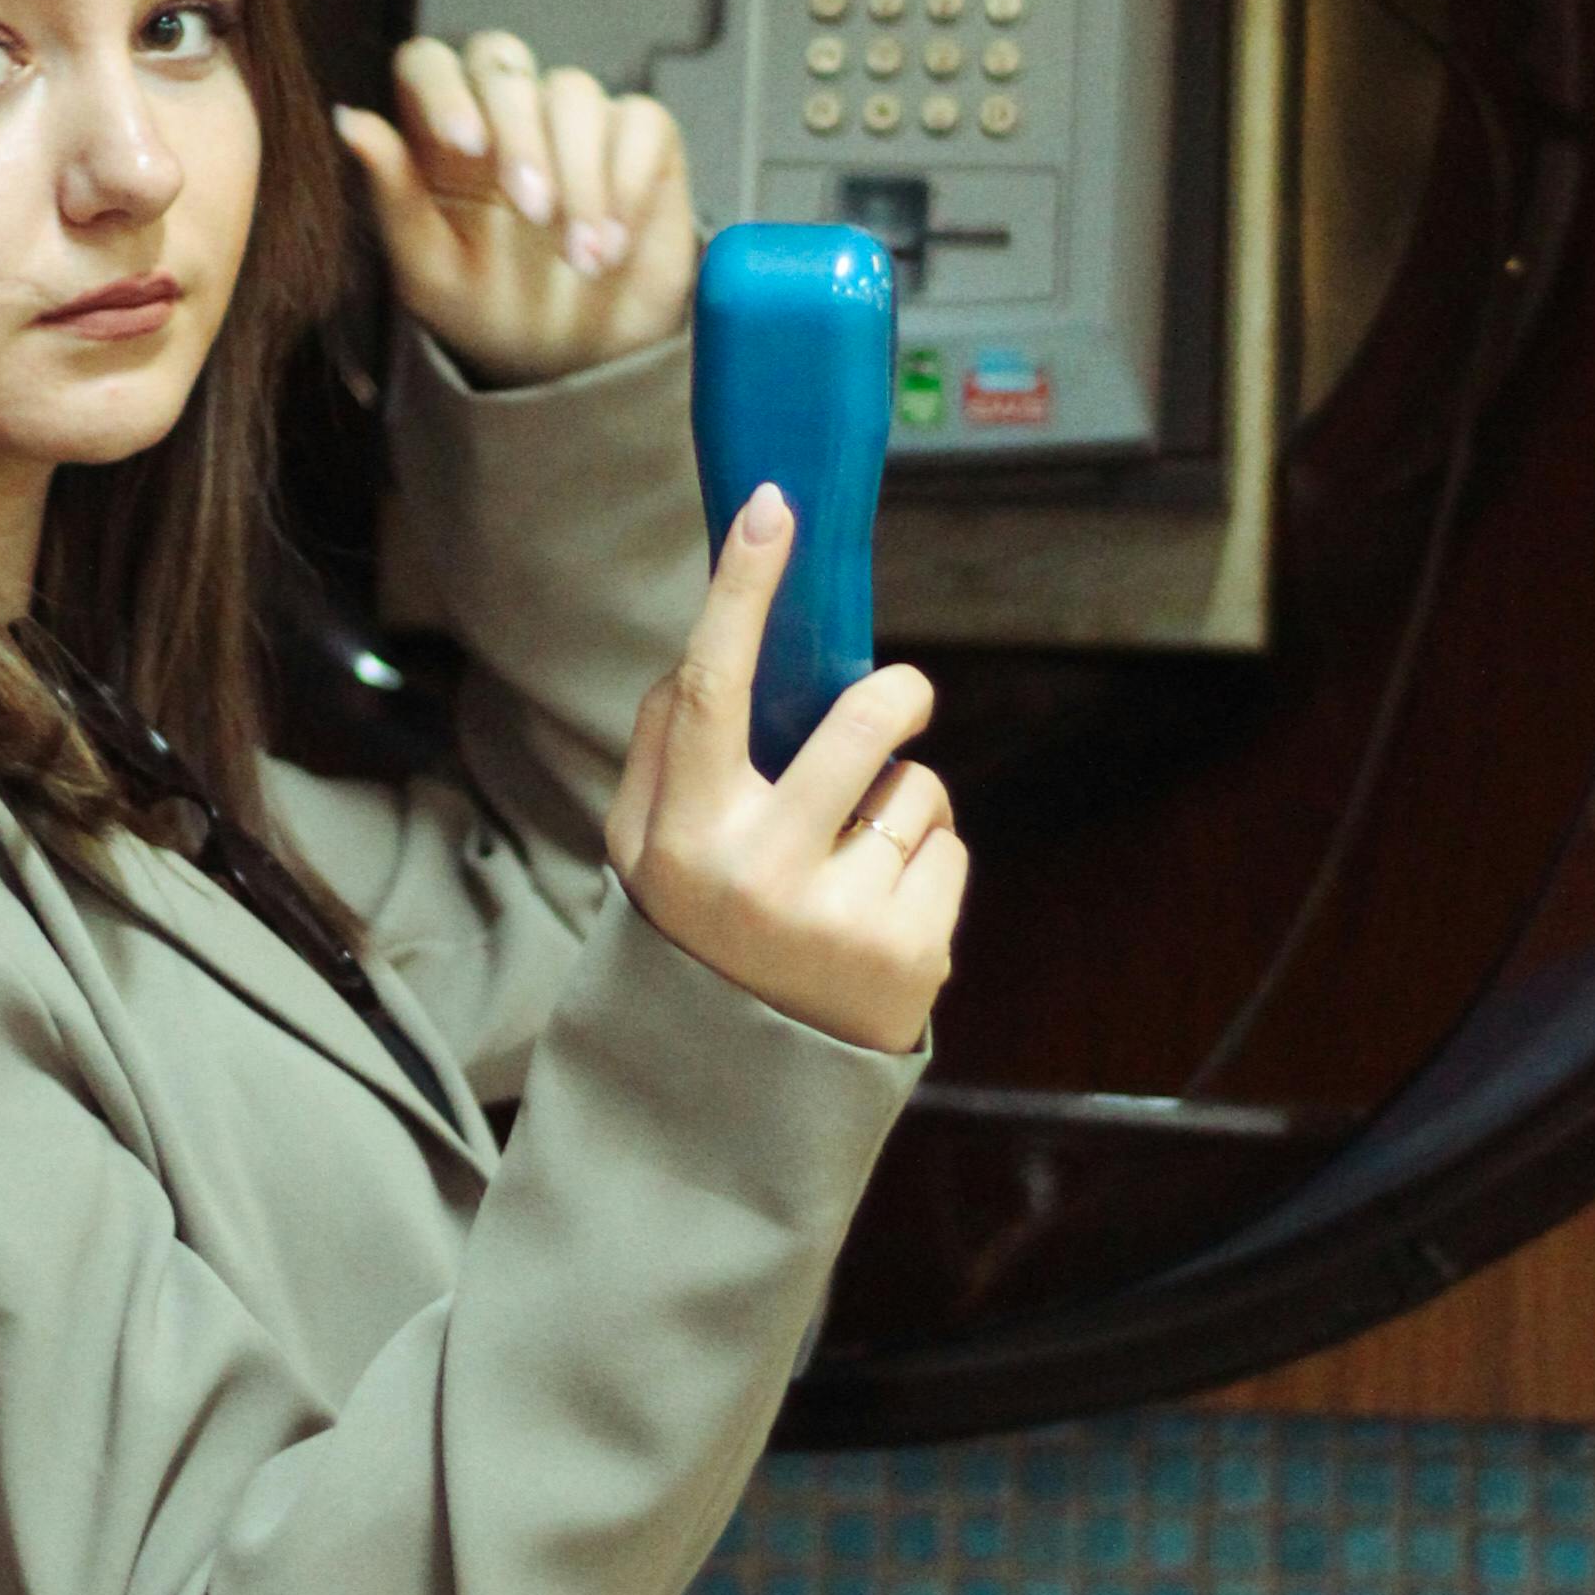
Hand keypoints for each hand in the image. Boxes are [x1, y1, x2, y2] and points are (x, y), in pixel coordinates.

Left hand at [334, 29, 699, 387]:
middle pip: (502, 61)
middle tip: (533, 213)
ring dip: (580, 175)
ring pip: (574, 90)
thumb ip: (393, 194)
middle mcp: (508, 113)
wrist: (573, 361)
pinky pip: (640, 122)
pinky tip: (613, 242)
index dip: (444, 85)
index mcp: (443, 133)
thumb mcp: (430, 270)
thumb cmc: (489, 309)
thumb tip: (348, 119)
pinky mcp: (641, 140)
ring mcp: (577, 120)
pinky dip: (628, 179)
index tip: (467, 144)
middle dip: (519, 133)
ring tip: (581, 257)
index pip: (429, 62)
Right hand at [604, 489, 966, 1055]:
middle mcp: (760, 875)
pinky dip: (926, 866)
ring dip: (901, 804)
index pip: (710, 690)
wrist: (739, 1086)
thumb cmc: (696, 932)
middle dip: (898, 694)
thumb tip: (710, 645)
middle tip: (899, 699)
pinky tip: (880, 914)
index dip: (741, 591)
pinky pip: (950, 851)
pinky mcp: (914, 955)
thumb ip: (663, 748)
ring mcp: (842, 920)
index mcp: (683, 838)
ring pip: (919, 789)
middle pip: (864, 720)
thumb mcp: (645, 851)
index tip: (773, 507)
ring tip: (854, 867)